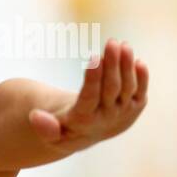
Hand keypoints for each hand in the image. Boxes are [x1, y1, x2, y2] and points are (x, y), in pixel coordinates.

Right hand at [28, 39, 147, 153]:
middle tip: (111, 42)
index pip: (90, 97)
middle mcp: (106, 117)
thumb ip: (45, 127)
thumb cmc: (65, 128)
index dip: (93, 78)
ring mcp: (123, 112)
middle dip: (112, 64)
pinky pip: (140, 91)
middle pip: (112, 88)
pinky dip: (142, 77)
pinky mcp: (135, 107)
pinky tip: (138, 61)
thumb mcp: (52, 133)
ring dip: (127, 65)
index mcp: (84, 122)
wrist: (87, 135)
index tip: (94, 58)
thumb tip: (34, 116)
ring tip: (123, 44)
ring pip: (128, 87)